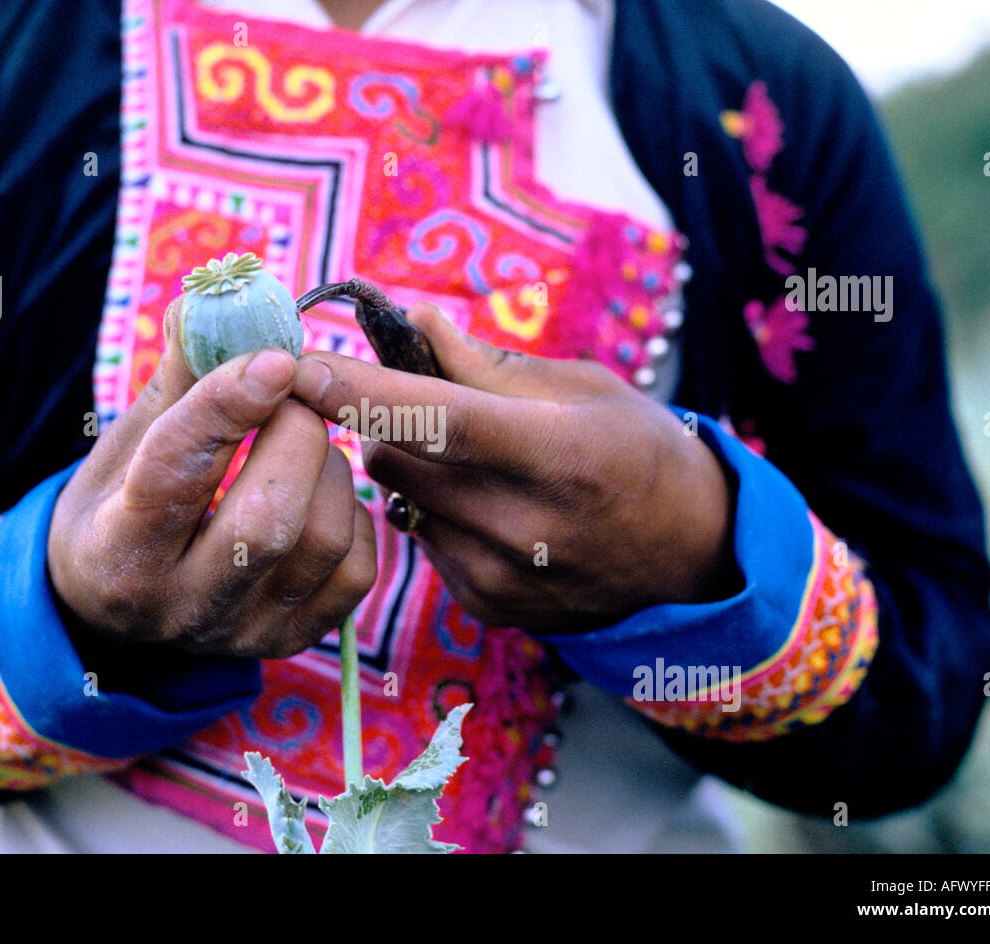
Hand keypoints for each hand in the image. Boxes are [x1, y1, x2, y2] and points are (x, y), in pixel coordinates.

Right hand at [47, 296, 376, 659]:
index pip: (174, 475)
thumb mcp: (125, 444)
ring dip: (330, 468)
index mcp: (117, 552)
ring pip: (322, 540)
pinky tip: (321, 491)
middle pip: (268, 521)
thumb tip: (219, 299)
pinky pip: (356, 569)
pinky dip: (355, 514)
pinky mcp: (292, 637)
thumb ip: (177, 379)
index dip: (226, 407)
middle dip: (295, 436)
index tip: (273, 357)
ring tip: (301, 442)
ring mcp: (243, 631)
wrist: (118, 602)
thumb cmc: (121, 504)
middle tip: (291, 393)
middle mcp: (181, 605)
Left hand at [291, 302, 735, 631]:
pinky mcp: (491, 607)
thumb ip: (487, 364)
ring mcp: (506, 577)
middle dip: (386, 422)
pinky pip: (424, 543)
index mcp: (559, 454)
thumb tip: (413, 322)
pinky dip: (437, 515)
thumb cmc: (637, 450)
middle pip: (399, 461)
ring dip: (414, 470)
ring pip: (402, 504)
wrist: (690, 555)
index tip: (300, 364)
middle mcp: (527, 526)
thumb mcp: (581, 388)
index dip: (360, 391)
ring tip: (471, 461)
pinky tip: (488, 510)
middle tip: (416, 401)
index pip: (437, 420)